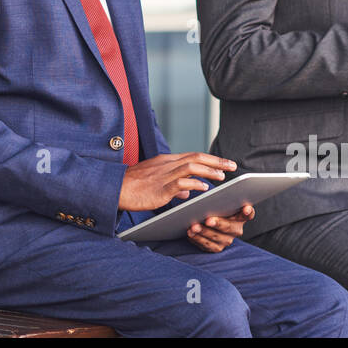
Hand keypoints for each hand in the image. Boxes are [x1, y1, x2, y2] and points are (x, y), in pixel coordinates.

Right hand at [118, 152, 235, 211]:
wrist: (115, 189)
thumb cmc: (134, 187)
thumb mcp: (156, 182)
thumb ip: (174, 185)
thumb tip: (189, 191)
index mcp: (166, 161)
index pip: (193, 156)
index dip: (211, 159)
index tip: (225, 163)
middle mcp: (167, 164)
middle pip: (196, 157)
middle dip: (216, 161)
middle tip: (232, 166)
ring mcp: (163, 175)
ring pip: (191, 167)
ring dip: (209, 171)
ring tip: (222, 176)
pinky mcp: (159, 188)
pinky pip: (181, 182)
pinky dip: (195, 183)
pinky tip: (205, 188)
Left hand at [187, 204, 254, 252]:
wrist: (205, 220)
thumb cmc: (213, 208)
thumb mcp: (218, 202)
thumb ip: (220, 200)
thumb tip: (210, 199)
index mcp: (240, 216)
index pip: (249, 213)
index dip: (248, 211)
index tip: (246, 208)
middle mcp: (236, 229)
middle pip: (229, 227)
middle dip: (218, 223)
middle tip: (208, 220)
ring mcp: (227, 239)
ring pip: (217, 237)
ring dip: (204, 232)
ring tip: (194, 226)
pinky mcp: (217, 247)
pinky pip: (208, 245)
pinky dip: (198, 239)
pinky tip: (191, 233)